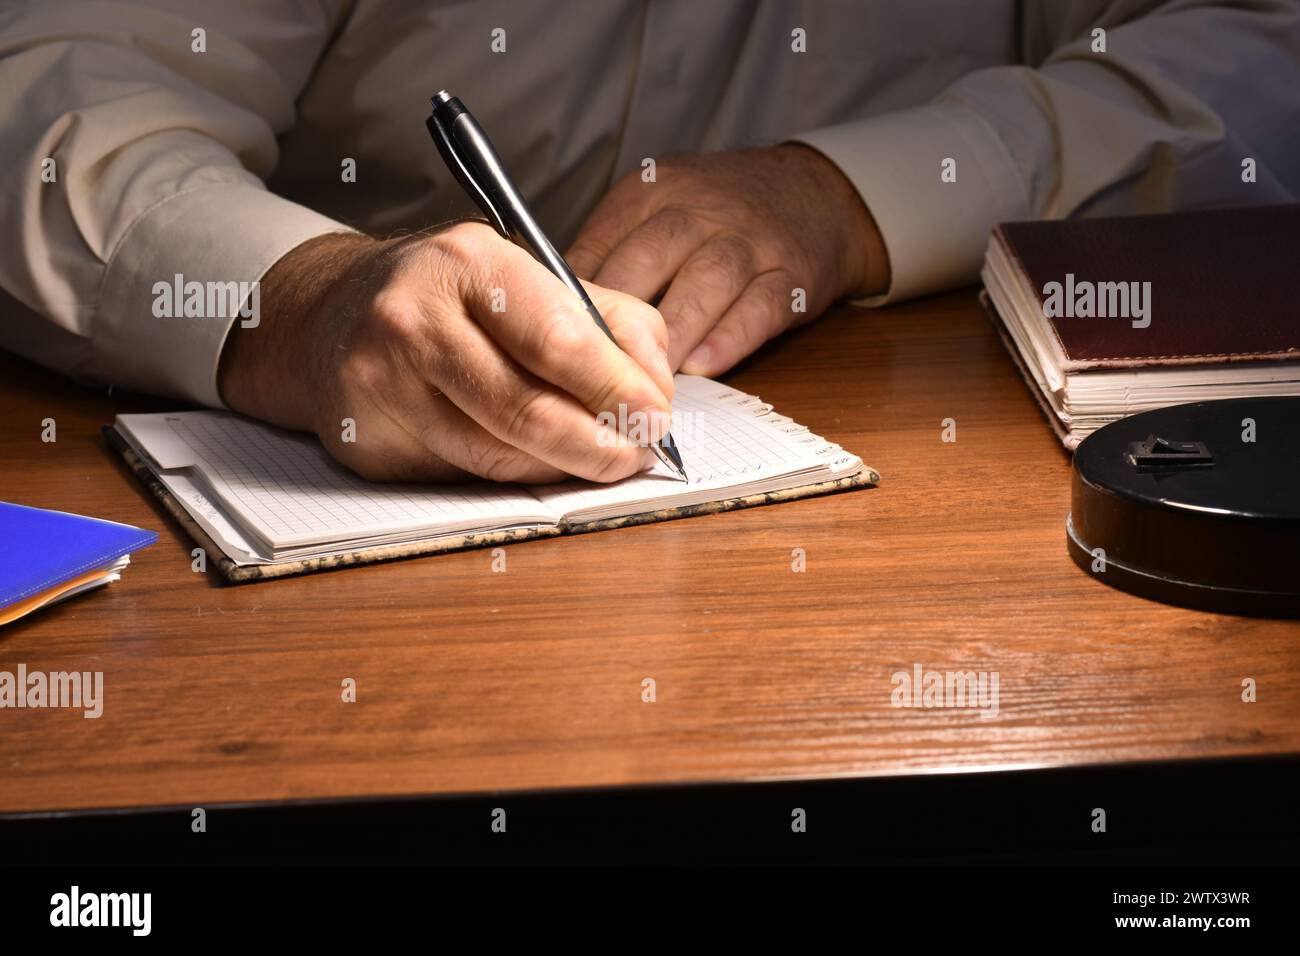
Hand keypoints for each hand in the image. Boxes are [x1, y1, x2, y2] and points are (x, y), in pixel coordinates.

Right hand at [217, 222, 673, 482]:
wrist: (331, 313)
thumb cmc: (453, 298)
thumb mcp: (530, 279)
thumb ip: (610, 324)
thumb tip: (655, 391)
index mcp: (469, 261)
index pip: (556, 337)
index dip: (615, 388)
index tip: (656, 419)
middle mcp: (414, 317)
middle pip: (525, 408)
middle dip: (597, 444)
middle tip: (635, 457)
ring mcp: (380, 383)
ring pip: (496, 455)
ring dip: (560, 468)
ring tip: (595, 459)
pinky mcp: (366, 440)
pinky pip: (462, 476)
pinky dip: (513, 477)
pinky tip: (534, 461)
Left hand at [567, 144, 888, 376]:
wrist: (817, 194)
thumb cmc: (719, 215)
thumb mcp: (658, 209)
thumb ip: (611, 253)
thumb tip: (552, 314)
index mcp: (651, 193)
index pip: (600, 245)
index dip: (574, 301)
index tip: (554, 346)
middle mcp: (698, 210)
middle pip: (645, 264)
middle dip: (615, 324)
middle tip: (590, 376)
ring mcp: (748, 241)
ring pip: (701, 286)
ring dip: (670, 337)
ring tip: (644, 383)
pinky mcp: (791, 274)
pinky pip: (756, 308)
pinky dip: (727, 339)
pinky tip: (701, 367)